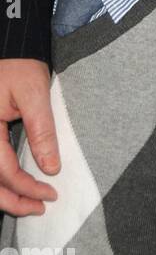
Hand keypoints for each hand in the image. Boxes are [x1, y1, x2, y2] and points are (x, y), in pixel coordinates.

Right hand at [0, 58, 59, 215]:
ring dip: (2, 194)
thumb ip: (42, 130)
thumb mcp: (34, 93)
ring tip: (27, 203)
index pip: (4, 171)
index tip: (50, 193)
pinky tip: (13, 185)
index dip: (27, 187)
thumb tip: (51, 167)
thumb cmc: (19, 65)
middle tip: (38, 208)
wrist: (9, 46)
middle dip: (11, 201)